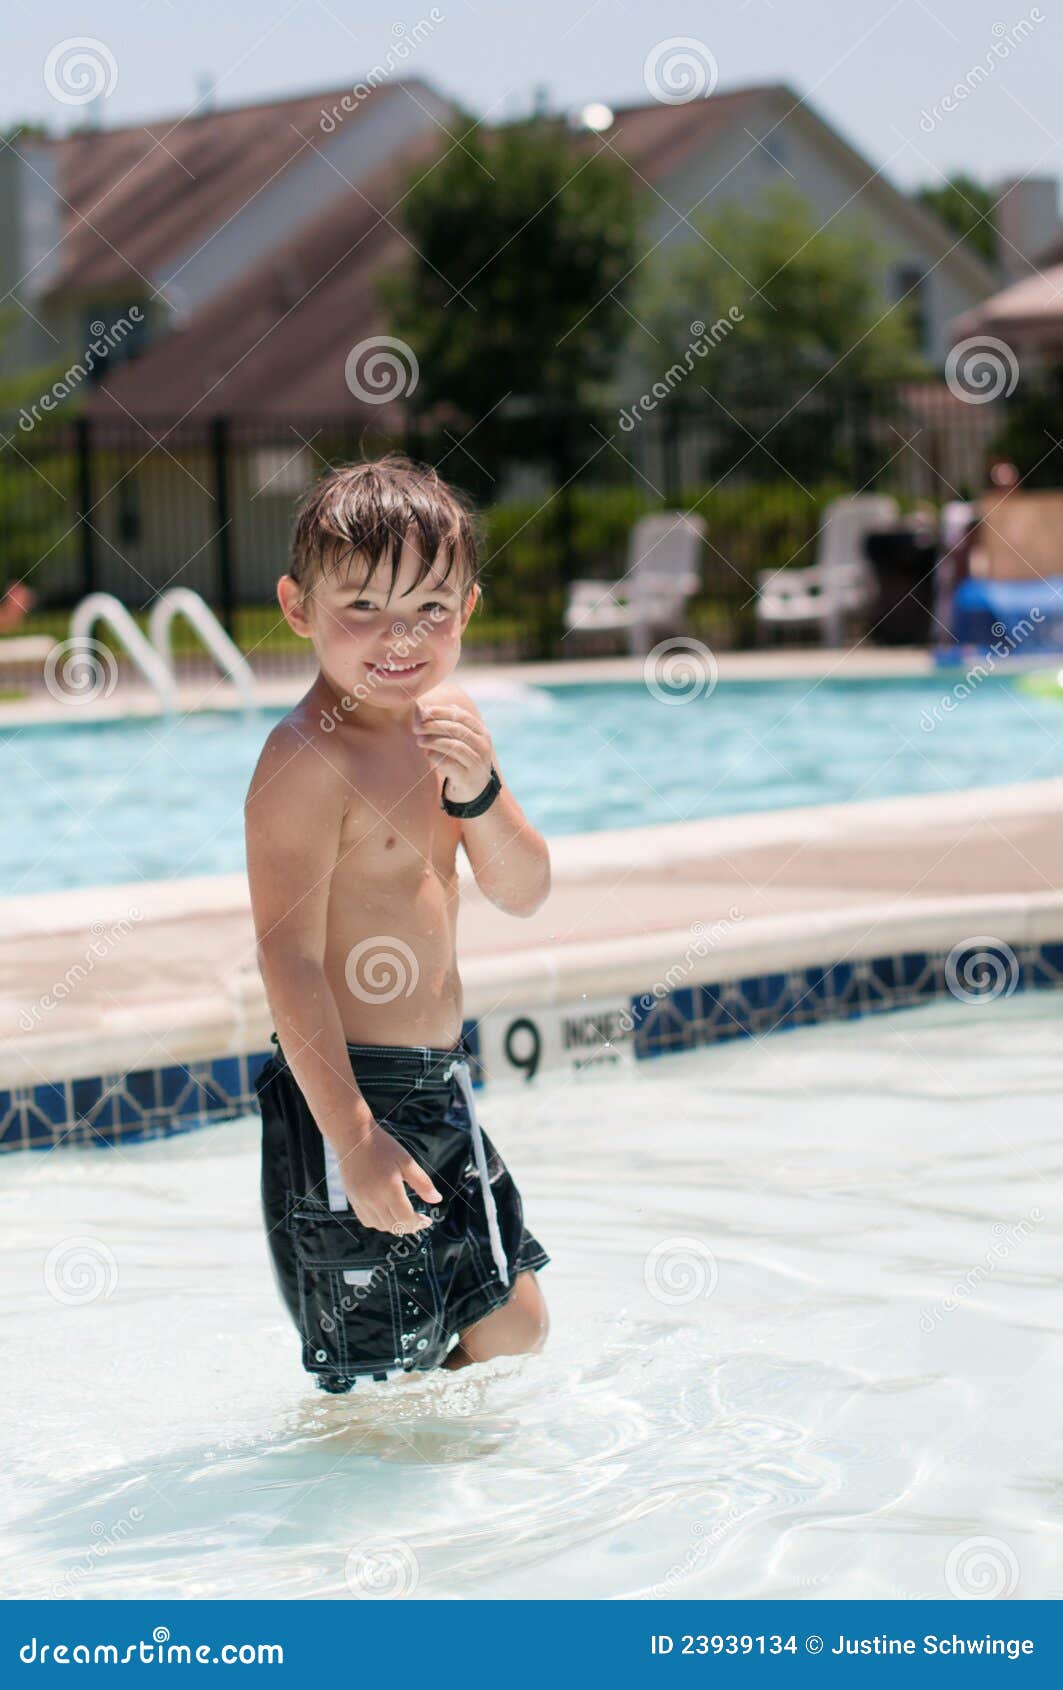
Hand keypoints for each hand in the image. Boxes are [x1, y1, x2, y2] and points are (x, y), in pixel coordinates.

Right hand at [336, 1120, 441, 1235]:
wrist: (353, 1137)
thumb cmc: (382, 1146)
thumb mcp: (407, 1161)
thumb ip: (422, 1183)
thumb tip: (436, 1199)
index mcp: (389, 1189)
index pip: (405, 1218)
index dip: (418, 1223)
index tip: (427, 1220)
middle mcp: (373, 1198)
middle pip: (393, 1225)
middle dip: (409, 1226)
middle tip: (419, 1220)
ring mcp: (360, 1200)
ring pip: (379, 1225)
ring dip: (394, 1226)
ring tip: (404, 1218)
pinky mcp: (353, 1199)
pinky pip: (366, 1220)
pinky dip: (379, 1222)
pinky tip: (387, 1214)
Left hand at [413, 699, 493, 802]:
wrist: (473, 790)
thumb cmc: (462, 760)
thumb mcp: (460, 740)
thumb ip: (447, 724)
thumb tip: (424, 708)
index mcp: (482, 733)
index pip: (462, 716)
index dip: (441, 712)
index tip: (424, 712)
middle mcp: (483, 747)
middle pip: (457, 729)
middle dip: (433, 725)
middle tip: (416, 727)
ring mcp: (477, 763)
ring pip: (454, 746)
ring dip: (433, 741)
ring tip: (420, 741)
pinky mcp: (467, 779)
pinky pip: (450, 765)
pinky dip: (436, 758)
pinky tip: (428, 755)